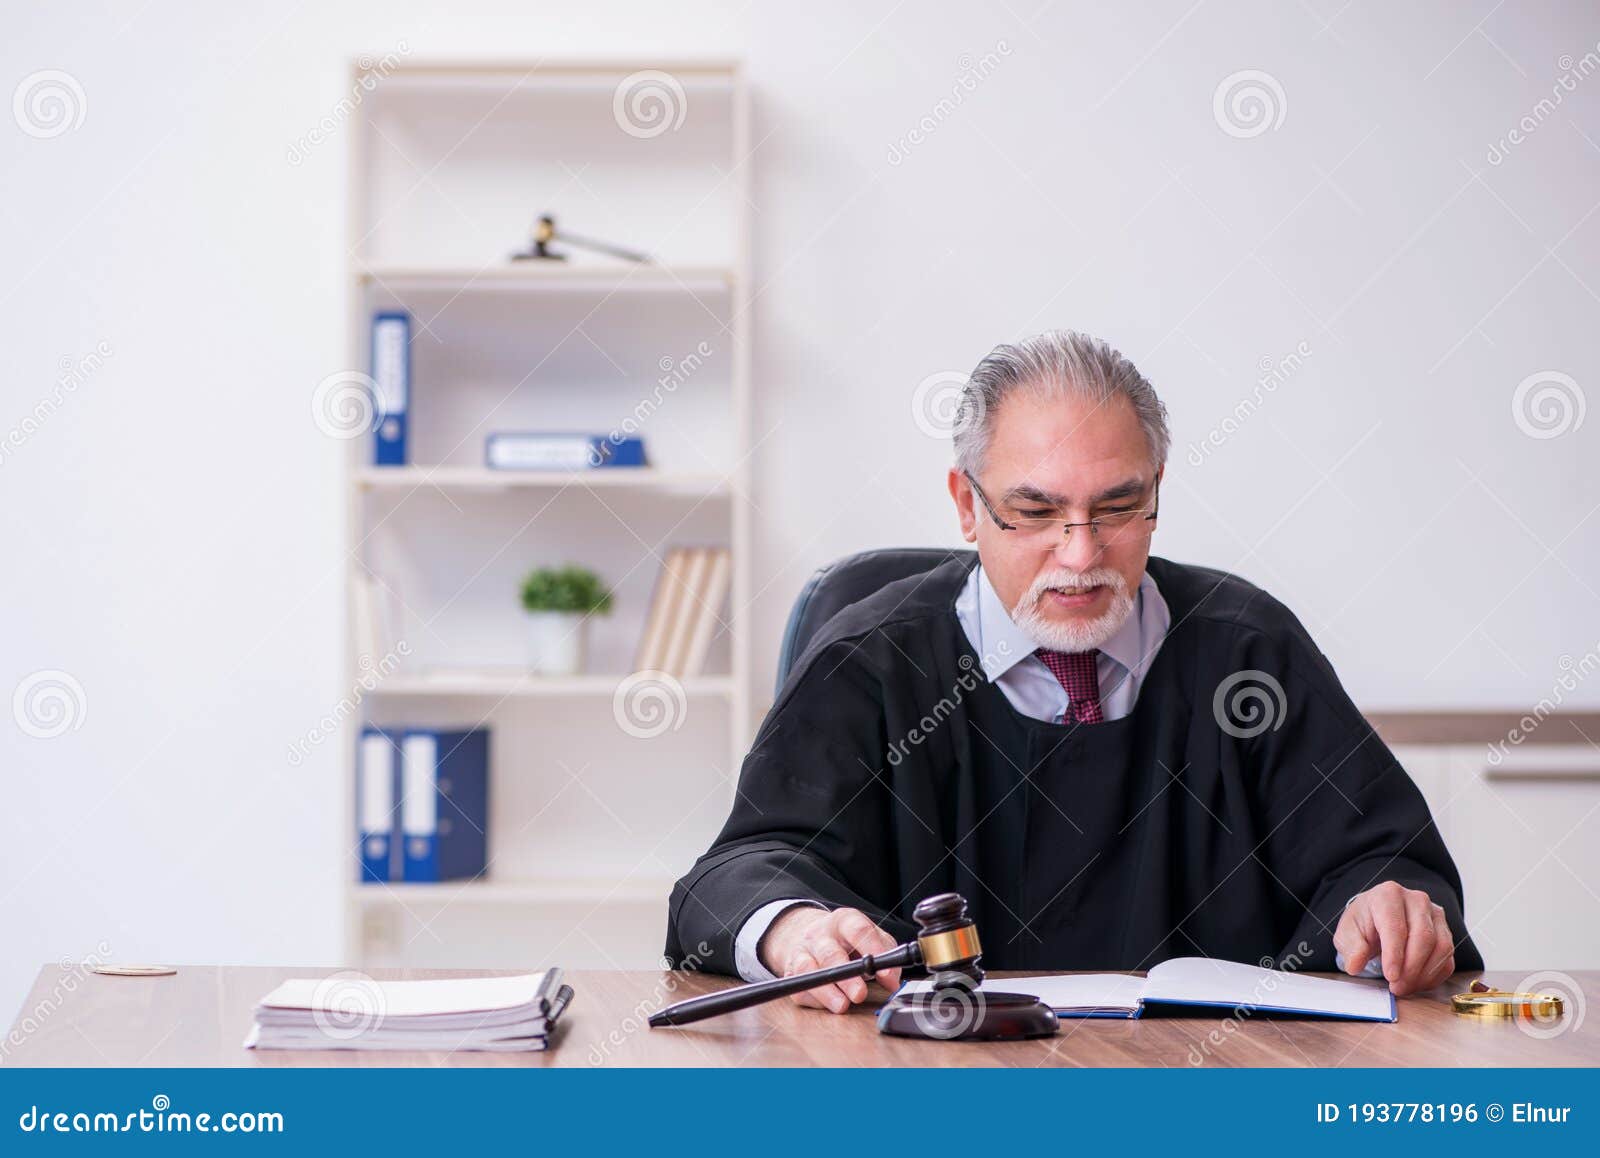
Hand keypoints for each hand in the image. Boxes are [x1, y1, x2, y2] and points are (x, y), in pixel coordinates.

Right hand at [758, 905, 901, 1012]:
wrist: (816, 937)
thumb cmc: (850, 942)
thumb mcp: (874, 940)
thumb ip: (887, 957)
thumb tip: (891, 982)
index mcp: (844, 921)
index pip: (858, 930)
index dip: (872, 949)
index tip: (884, 972)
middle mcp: (820, 934)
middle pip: (830, 953)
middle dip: (845, 977)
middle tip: (860, 994)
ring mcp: (802, 951)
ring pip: (808, 970)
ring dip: (825, 991)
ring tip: (842, 1005)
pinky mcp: (791, 971)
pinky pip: (799, 987)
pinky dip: (813, 999)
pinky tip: (828, 1005)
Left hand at [1334, 881, 1455, 995]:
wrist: (1378, 917)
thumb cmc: (1364, 923)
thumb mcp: (1348, 933)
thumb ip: (1351, 947)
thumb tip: (1355, 965)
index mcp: (1388, 895)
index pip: (1396, 926)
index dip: (1394, 954)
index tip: (1390, 976)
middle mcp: (1416, 900)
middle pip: (1424, 937)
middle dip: (1411, 968)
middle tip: (1397, 987)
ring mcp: (1435, 915)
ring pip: (1441, 947)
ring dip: (1424, 974)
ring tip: (1405, 987)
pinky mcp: (1446, 932)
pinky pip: (1448, 958)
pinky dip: (1435, 976)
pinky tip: (1417, 983)